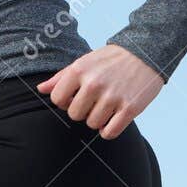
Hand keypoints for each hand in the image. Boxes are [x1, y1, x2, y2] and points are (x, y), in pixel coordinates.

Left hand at [37, 44, 164, 138]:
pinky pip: (109, 132)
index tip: (75, 98)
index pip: (57, 100)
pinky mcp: (130, 108)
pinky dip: (108, 130)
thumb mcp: (84, 62)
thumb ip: (61, 77)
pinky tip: (113, 119)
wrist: (145, 53)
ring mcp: (112, 96)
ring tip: (105, 107)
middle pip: (74, 115)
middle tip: (93, 102)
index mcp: (80, 70)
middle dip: (82, 111)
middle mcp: (94, 83)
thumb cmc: (111, 59)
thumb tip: (41, 89)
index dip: (65, 102)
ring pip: (92, 124)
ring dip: (97, 120)